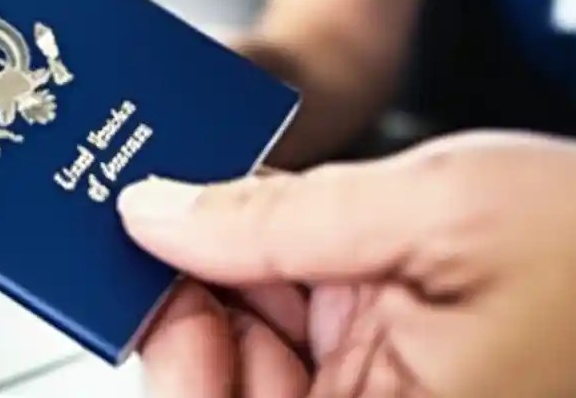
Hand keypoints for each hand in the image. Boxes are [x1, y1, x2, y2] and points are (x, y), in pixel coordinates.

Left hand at [118, 131, 575, 396]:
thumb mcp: (431, 210)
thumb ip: (275, 222)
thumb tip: (152, 215)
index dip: (170, 350)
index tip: (144, 260)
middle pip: (231, 384)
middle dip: (199, 295)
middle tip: (177, 205)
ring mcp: (385, 397)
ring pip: (256, 355)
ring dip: (236, 274)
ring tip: (240, 197)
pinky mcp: (393, 371)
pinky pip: (301, 333)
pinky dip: (277, 268)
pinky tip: (279, 216)